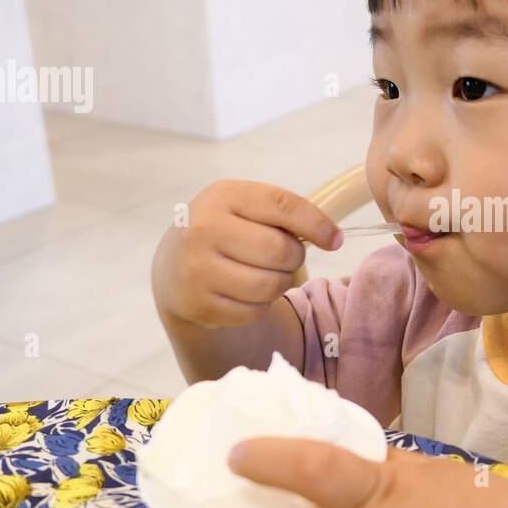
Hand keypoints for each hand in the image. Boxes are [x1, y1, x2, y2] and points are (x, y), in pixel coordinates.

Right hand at [151, 180, 341, 328]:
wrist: (173, 266)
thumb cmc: (226, 231)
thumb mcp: (246, 208)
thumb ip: (285, 214)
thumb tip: (333, 238)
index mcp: (223, 196)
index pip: (283, 206)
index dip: (317, 224)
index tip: (334, 240)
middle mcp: (203, 229)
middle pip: (281, 251)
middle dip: (294, 258)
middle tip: (285, 259)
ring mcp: (197, 269)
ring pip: (270, 286)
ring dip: (280, 284)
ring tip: (265, 275)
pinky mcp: (198, 305)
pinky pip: (254, 311)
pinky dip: (260, 306)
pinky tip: (244, 293)